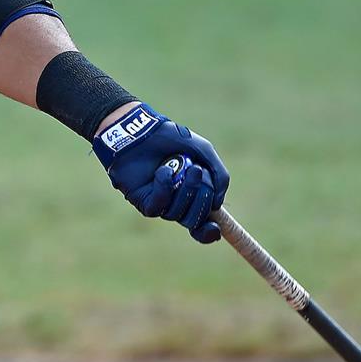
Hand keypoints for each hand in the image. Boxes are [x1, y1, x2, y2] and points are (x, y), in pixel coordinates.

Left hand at [91, 104, 229, 242]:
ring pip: (177, 214)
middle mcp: (176, 202)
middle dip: (201, 199)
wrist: (141, 129)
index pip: (202, 225)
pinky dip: (165, 188)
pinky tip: (164, 171)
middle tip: (198, 172)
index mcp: (192, 195)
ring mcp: (159, 202)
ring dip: (185, 190)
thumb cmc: (171, 138)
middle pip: (194, 220)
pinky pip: (158, 207)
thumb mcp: (203, 151)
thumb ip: (219, 176)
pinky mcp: (142, 200)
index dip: (209, 231)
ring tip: (186, 167)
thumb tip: (218, 204)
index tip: (215, 227)